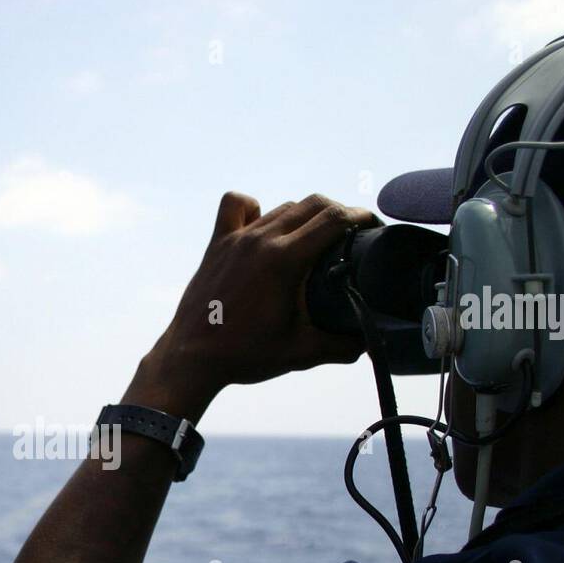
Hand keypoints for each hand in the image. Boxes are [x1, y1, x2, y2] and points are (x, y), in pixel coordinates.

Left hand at [132, 192, 377, 418]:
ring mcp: (237, 238)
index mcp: (284, 261)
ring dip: (306, 215)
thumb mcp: (301, 353)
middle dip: (340, 213)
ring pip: (283, 207)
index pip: (334, 218)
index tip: (371, 228)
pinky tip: (264, 226)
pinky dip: (254, 207)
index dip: (361, 217)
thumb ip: (342, 346)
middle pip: (314, 204)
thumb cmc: (244, 356)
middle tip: (351, 235)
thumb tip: (370, 341)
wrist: (192, 358)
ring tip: (317, 237)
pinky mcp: (217, 243)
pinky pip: (236, 205)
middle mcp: (261, 240)